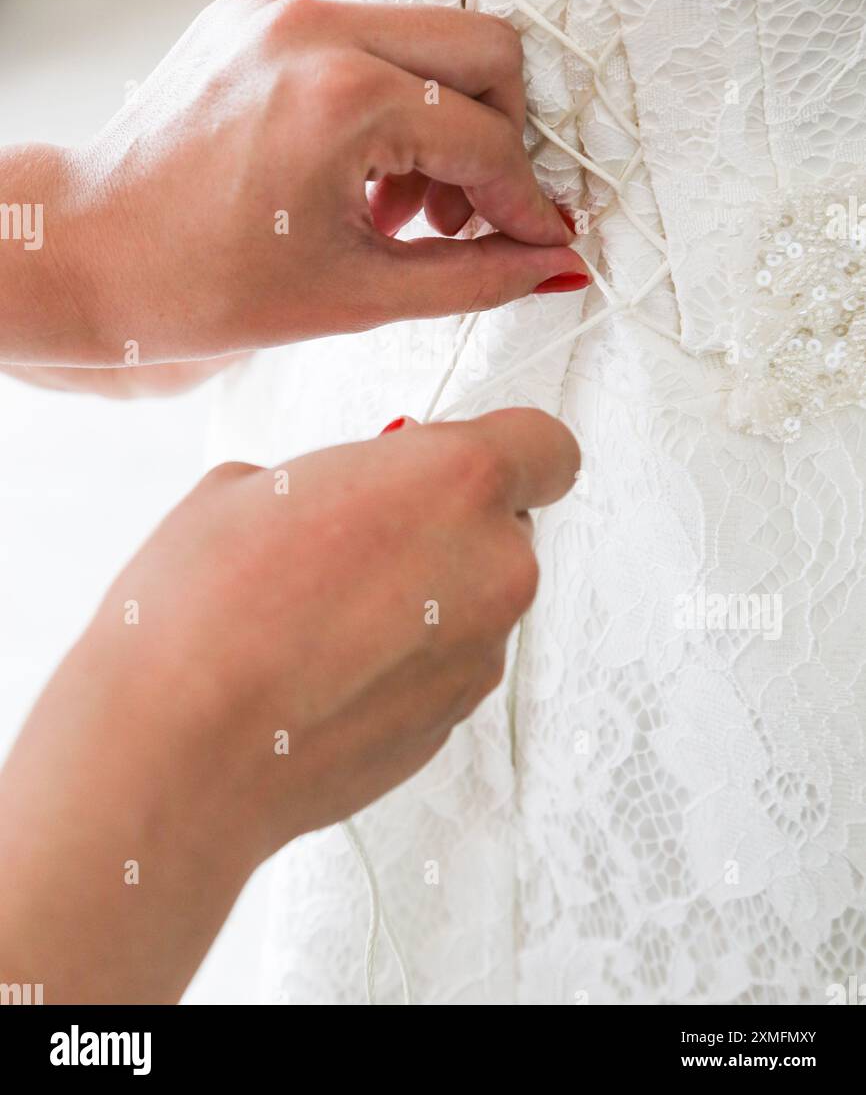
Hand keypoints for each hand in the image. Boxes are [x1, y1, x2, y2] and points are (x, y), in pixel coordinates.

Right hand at [0, 408, 577, 1001]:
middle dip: (444, 526)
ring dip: (423, 598)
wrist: (179, 750)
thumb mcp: (252, 486)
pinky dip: (403, 661)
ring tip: (322, 615)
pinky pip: (443, 666)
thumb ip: (336, 481)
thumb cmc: (205, 608)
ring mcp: (479, 656)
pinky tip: (325, 671)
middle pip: (504, 527)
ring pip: (473, 602)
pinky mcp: (452, 724)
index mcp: (457, 481)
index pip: (547, 446)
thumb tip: (339, 501)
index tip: (457, 457)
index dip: (506, 449)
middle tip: (357, 535)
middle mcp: (493, 568)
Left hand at [58, 0, 584, 366]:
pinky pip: (366, 38)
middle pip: (484, 49)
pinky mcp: (257, 12)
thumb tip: (551, 265)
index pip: (488, 140)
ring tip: (401, 209)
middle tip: (468, 215)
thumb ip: (473, 277)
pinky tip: (357, 175)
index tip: (538, 242)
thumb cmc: (193, 286)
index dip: (526, 204)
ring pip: (428, 38)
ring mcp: (280, 8)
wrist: (84, 251)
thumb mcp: (354, 296)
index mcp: (340, 98)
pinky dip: (386, 104)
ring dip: (443, 122)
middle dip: (498, 140)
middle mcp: (313, 27)